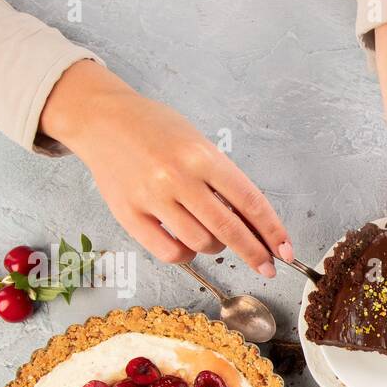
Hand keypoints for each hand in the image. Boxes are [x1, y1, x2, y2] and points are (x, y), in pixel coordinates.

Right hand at [39, 61, 291, 275]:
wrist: (101, 118)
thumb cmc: (156, 130)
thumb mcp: (198, 143)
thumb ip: (224, 181)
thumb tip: (255, 224)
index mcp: (202, 156)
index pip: (250, 202)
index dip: (272, 231)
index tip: (285, 250)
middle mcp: (178, 177)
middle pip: (229, 229)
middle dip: (255, 253)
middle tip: (268, 268)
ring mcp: (152, 197)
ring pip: (201, 243)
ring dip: (216, 248)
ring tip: (213, 236)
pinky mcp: (128, 215)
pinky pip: (169, 252)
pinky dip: (186, 255)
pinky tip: (187, 244)